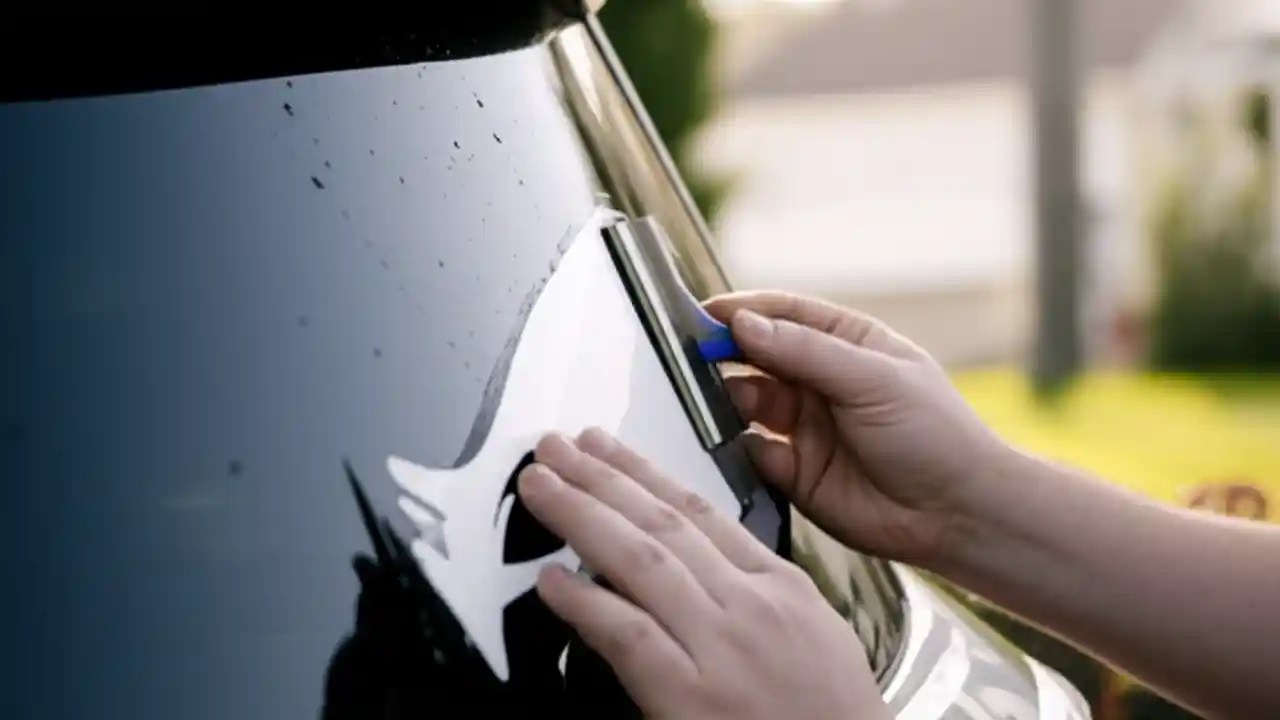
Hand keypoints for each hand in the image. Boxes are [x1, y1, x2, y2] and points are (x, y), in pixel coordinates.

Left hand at [518, 428, 889, 719]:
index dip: (641, 472)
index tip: (603, 447)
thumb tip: (698, 563)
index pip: (699, 510)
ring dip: (581, 515)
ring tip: (541, 486)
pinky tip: (552, 582)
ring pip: (640, 560)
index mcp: (780, 584)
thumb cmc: (834, 716)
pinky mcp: (690, 698)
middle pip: (662, 521)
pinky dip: (585, 605)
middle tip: (555, 447)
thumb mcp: (813, 633)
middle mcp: (749, 605)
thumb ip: (754, 591)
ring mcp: (719, 648)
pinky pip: (627, 637)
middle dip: (602, 477)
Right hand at [704, 290, 1006, 568]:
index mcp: (846, 344)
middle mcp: (821, 382)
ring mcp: (806, 427)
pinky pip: (752, 453)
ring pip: (747, 402)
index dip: (743, 311)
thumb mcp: (871, 378)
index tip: (706, 314)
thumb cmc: (934, 435)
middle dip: (725, 353)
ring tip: (717, 400)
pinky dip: (738, 447)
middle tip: (694, 355)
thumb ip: (805, 351)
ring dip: (728, 398)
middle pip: (757, 356)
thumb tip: (744, 325)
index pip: (784, 315)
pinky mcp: (795, 473)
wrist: (958, 514)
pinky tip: (740, 444)